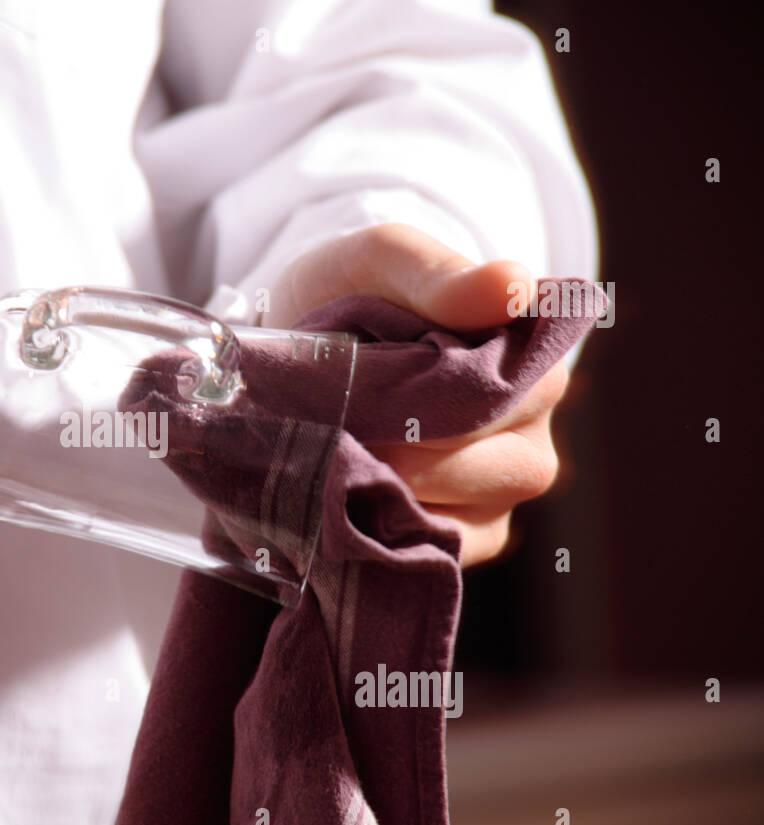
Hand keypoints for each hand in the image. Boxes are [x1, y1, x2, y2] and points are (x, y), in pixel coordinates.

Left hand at [266, 223, 567, 567]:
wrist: (300, 336)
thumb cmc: (353, 290)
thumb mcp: (380, 259)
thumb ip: (437, 272)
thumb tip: (513, 285)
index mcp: (534, 368)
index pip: (491, 406)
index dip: (416, 403)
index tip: (358, 385)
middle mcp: (530, 440)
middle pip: (474, 469)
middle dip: (392, 449)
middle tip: (329, 423)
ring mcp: (497, 498)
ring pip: (451, 517)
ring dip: (380, 491)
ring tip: (329, 454)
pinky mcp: (463, 541)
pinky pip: (433, 554)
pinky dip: (380, 532)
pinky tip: (341, 500)